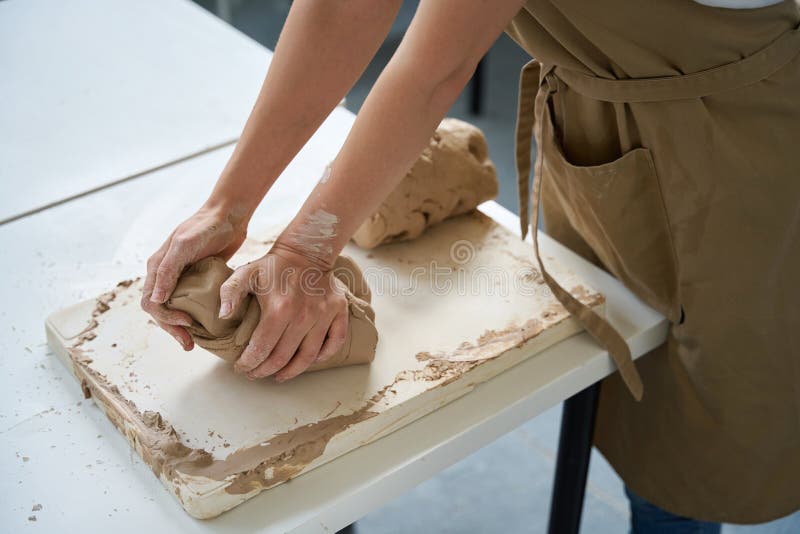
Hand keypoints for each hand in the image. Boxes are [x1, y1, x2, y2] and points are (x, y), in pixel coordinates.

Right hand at [141, 204, 247, 349]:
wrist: (228, 214)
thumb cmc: (205, 226)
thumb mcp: (185, 245)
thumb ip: (168, 270)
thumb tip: (154, 300)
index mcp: (157, 266)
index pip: (151, 303)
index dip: (165, 318)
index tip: (187, 323)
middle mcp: (165, 274)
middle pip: (161, 310)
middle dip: (172, 329)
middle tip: (189, 345)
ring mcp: (182, 277)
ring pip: (175, 309)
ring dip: (181, 327)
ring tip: (195, 342)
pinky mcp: (198, 278)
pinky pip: (192, 302)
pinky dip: (196, 316)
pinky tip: (208, 325)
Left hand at [220, 242, 348, 381]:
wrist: (307, 251)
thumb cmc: (274, 267)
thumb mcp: (245, 273)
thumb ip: (229, 292)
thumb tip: (224, 316)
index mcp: (279, 308)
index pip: (262, 348)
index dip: (249, 363)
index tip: (242, 367)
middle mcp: (303, 315)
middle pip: (283, 357)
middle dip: (265, 370)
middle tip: (256, 373)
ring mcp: (324, 314)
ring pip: (308, 356)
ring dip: (292, 371)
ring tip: (279, 376)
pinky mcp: (339, 311)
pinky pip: (335, 341)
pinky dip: (323, 356)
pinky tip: (309, 361)